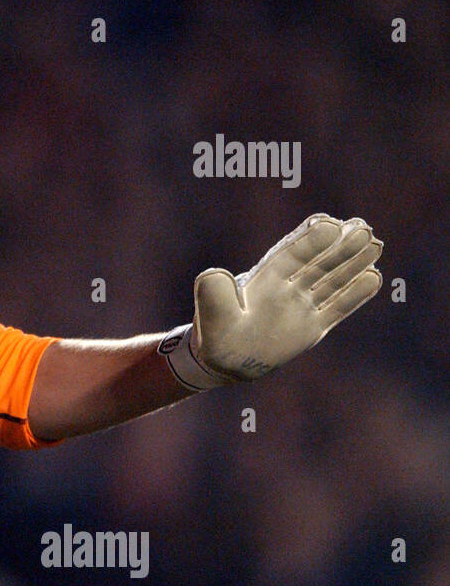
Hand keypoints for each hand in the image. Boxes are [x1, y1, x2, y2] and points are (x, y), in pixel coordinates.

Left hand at [160, 214, 382, 389]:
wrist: (225, 360)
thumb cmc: (215, 334)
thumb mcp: (211, 312)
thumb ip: (213, 293)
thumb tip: (215, 274)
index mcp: (265, 279)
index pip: (292, 255)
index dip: (311, 240)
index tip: (330, 224)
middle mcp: (287, 288)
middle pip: (319, 262)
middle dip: (340, 246)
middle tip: (362, 227)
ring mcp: (302, 305)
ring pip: (333, 280)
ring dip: (353, 263)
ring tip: (375, 244)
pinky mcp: (313, 325)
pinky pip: (338, 307)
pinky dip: (356, 294)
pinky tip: (374, 277)